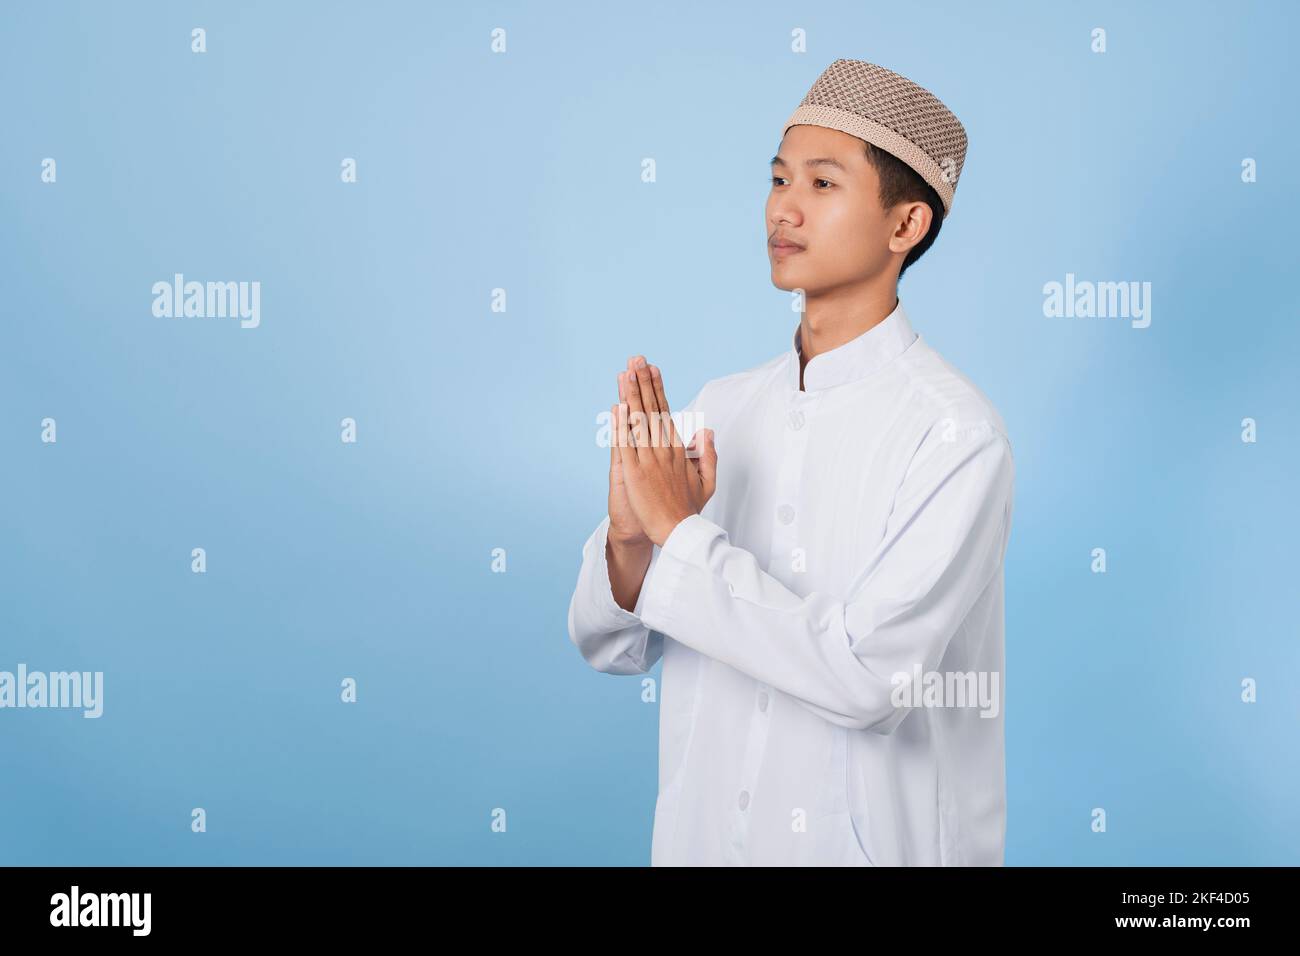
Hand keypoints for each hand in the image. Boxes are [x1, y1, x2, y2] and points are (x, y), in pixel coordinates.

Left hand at [613, 356, 716, 546]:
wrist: (679, 533)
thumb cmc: (689, 510)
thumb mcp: (706, 481)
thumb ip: (707, 454)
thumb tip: (706, 431)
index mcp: (677, 451)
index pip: (665, 412)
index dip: (658, 389)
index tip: (653, 369)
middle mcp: (663, 450)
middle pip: (652, 409)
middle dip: (644, 382)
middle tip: (637, 359)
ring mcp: (648, 460)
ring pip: (638, 422)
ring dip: (632, 395)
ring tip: (626, 373)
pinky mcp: (634, 473)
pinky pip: (626, 445)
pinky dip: (621, 426)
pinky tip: (617, 407)